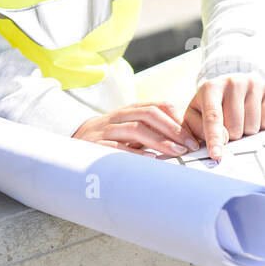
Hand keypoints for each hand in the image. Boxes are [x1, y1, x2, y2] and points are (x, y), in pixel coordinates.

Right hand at [71, 101, 199, 156]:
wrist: (72, 142)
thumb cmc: (109, 138)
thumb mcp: (128, 130)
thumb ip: (150, 131)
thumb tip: (182, 142)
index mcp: (128, 111)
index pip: (156, 106)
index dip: (175, 118)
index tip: (192, 135)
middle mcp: (117, 117)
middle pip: (148, 114)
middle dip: (172, 129)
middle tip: (189, 145)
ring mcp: (105, 130)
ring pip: (134, 129)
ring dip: (158, 140)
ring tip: (176, 152)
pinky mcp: (95, 145)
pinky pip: (117, 147)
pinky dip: (135, 153)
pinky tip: (150, 160)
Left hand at [183, 74, 264, 161]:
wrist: (234, 84)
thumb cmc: (213, 104)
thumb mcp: (197, 113)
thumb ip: (196, 130)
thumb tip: (211, 144)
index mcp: (210, 88)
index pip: (212, 117)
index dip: (214, 138)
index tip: (216, 155)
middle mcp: (231, 82)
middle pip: (234, 128)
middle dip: (231, 136)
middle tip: (228, 126)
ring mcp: (251, 83)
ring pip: (252, 128)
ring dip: (246, 132)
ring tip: (241, 119)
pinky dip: (261, 126)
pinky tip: (254, 115)